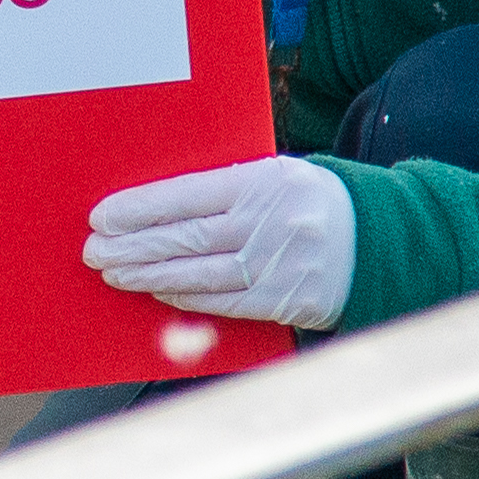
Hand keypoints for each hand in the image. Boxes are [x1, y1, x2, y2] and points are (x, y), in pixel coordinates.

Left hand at [86, 159, 355, 329]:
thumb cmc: (314, 202)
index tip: (101, 217)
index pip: (186, 195)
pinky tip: (159, 292)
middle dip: (133, 246)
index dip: (139, 209)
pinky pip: (225, 302)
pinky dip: (187, 297)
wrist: (384, 240)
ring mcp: (280, 265)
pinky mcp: (288, 299)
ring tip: (115, 273)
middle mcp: (271, 223)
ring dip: (149, 276)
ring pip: (199, 274)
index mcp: (265, 181)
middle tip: (94, 251)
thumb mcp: (278, 176)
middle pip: (186, 238)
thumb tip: (154, 206)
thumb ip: (226, 188)